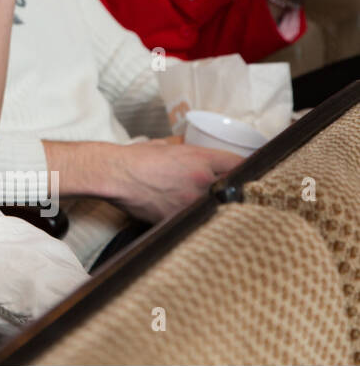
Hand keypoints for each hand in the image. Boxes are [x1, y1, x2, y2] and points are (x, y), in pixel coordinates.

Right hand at [107, 136, 240, 223]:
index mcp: (200, 159)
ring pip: (218, 207)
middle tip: (237, 191)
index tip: (251, 170)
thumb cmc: (135, 158)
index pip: (239, 163)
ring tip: (213, 206)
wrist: (115, 175)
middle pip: (235, 188)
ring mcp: (192, 203)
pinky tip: (191, 216)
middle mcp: (202, 181)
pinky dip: (196, 218)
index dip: (247, 167)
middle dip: (235, 189)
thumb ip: (184, 150)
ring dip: (216, 205)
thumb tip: (190, 152)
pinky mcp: (179, 219)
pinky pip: (196, 219)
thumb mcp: (164, 146)